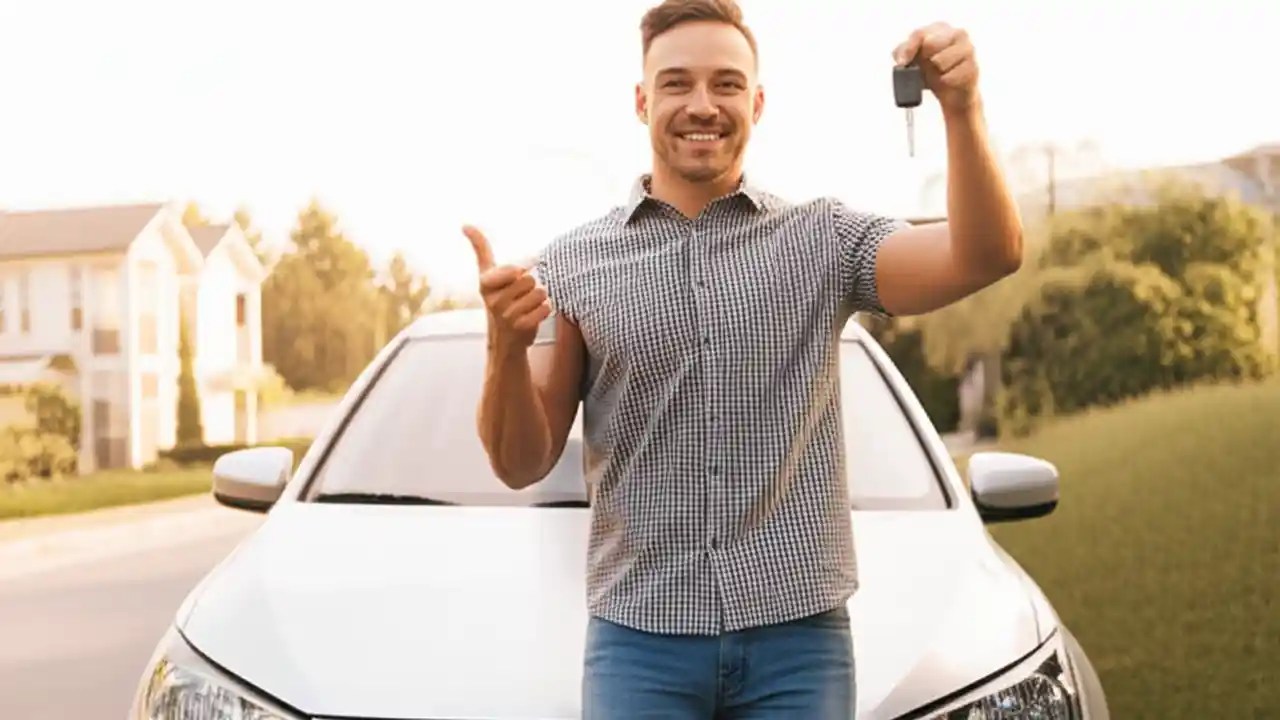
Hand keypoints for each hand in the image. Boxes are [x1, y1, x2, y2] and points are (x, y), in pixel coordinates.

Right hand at [464, 225, 551, 349]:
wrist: (505, 339)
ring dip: (539, 298)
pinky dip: (545, 310)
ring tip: (527, 307)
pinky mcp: (522, 327)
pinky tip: (533, 316)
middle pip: (530, 278)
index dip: (517, 273)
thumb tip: (465, 225)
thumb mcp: (488, 274)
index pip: (513, 270)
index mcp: (485, 284)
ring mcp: (507, 315)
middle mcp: (493, 300)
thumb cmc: (500, 299)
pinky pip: (546, 307)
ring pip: (540, 292)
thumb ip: (480, 249)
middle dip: (531, 285)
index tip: (511, 281)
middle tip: (520, 297)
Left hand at [893, 22, 978, 115]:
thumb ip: (902, 53)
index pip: (919, 33)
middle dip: (924, 60)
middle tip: (926, 67)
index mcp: (940, 28)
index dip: (909, 49)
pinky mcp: (973, 67)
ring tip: (939, 74)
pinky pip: (949, 77)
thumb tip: (901, 59)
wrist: (953, 94)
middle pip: (930, 43)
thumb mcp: (913, 61)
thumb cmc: (933, 73)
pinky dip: (944, 82)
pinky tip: (947, 81)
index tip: (902, 62)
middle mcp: (957, 34)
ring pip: (939, 61)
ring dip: (935, 73)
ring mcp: (968, 49)